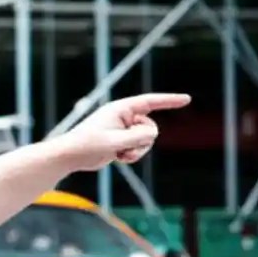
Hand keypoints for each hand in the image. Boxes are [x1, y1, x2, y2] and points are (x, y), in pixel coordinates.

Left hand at [59, 93, 190, 170]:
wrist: (70, 156)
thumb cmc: (88, 145)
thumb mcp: (115, 142)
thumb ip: (137, 137)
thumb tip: (154, 134)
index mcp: (120, 109)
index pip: (150, 101)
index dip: (169, 100)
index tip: (187, 99)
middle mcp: (123, 117)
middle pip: (151, 128)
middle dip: (142, 141)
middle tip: (123, 147)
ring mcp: (123, 129)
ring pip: (146, 140)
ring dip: (137, 151)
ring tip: (119, 154)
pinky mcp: (121, 141)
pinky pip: (138, 148)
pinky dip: (132, 155)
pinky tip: (117, 158)